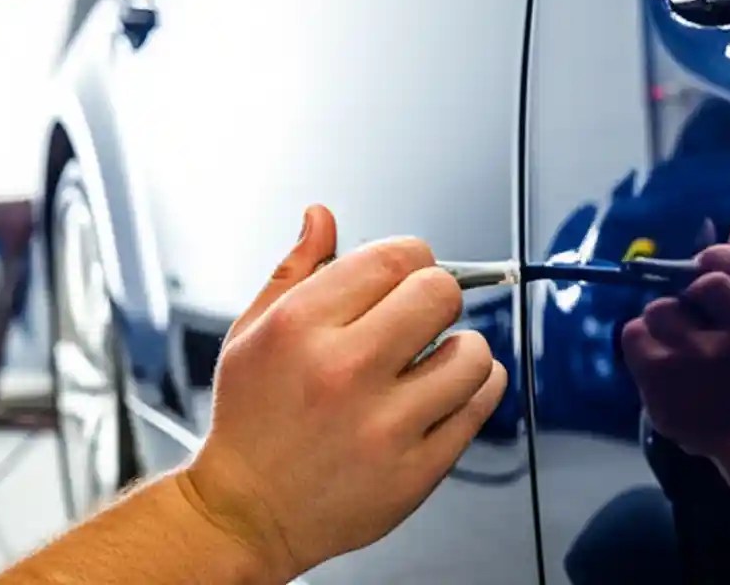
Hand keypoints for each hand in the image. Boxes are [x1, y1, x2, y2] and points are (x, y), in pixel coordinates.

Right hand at [177, 205, 507, 579]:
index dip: (411, 257)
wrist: (247, 513)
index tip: (405, 274)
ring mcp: (384, 424)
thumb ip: (294, 269)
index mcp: (301, 327)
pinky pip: (481, 404)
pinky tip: (444, 393)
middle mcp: (343, 371)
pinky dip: (474, 390)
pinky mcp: (416, 468)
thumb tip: (322, 216)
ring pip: (474, 351)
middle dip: (435, 296)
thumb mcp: (251, 333)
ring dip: (459, 349)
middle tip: (417, 318)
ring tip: (428, 363)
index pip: (395, 255)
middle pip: (441, 293)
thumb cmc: (254, 419)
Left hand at [620, 216, 729, 457]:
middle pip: (702, 284)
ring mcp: (696, 357)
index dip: (721, 256)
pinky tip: (657, 359)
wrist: (729, 428)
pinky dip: (640, 341)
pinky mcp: (659, 374)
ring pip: (658, 307)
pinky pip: (633, 333)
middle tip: (689, 307)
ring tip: (673, 339)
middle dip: (688, 288)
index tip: (706, 261)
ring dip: (659, 318)